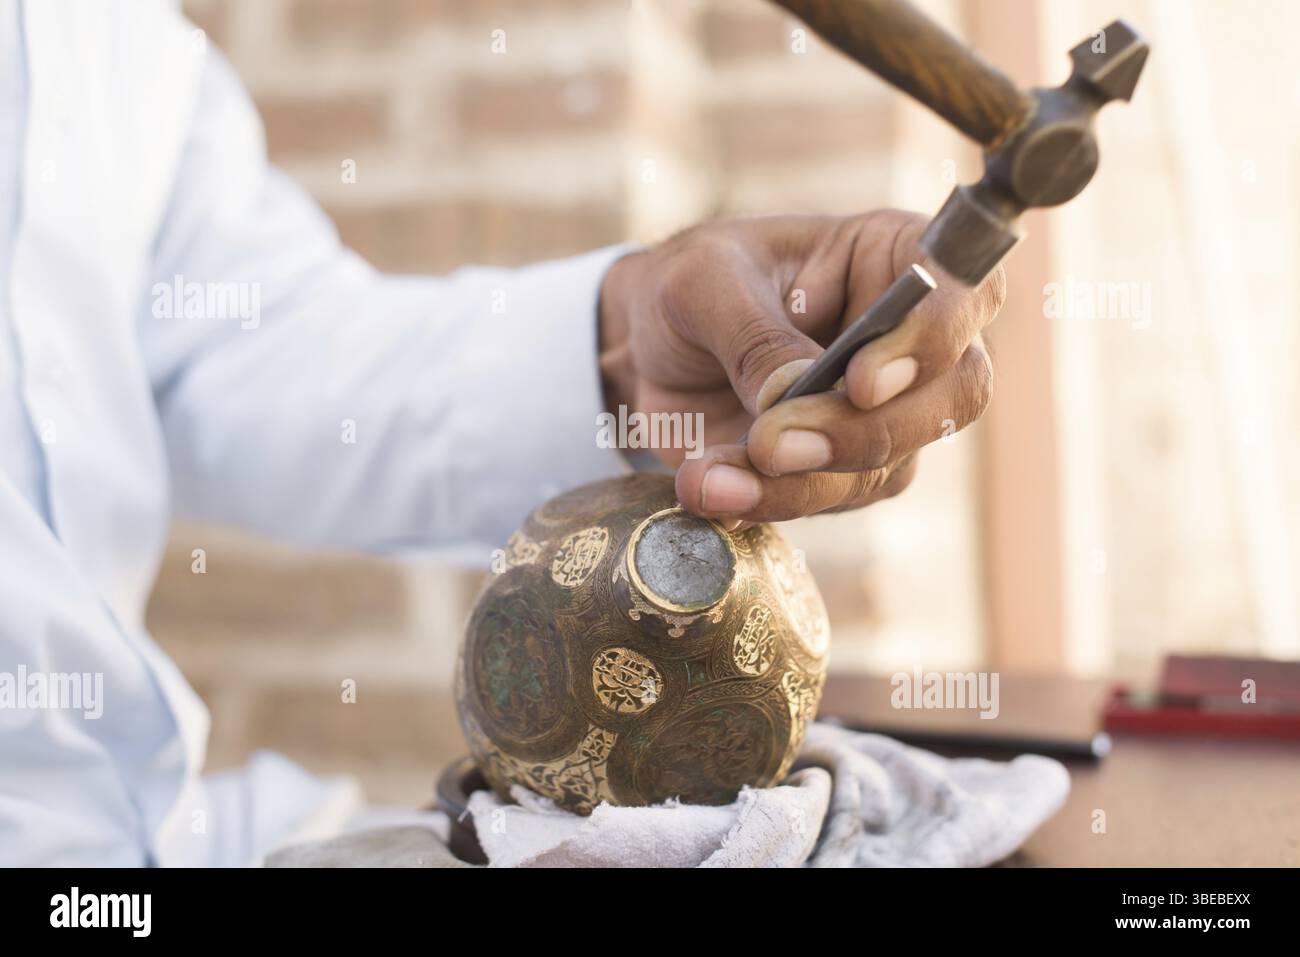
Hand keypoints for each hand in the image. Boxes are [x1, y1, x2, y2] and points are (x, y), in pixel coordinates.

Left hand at [597, 211, 1003, 523]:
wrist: (643, 352)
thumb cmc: (687, 287)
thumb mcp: (703, 284)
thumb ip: (754, 334)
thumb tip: (795, 394)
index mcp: (894, 257)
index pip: (967, 289)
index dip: (935, 338)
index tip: (860, 381)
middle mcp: (910, 338)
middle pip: (952, 396)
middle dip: (864, 432)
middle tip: (771, 443)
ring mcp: (886, 411)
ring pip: (889, 465)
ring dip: (800, 481)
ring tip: (711, 477)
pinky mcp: (846, 469)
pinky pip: (831, 499)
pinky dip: (769, 500)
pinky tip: (710, 487)